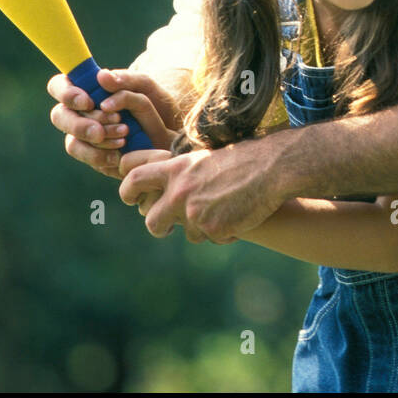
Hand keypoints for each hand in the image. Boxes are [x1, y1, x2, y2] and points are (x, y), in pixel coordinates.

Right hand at [49, 69, 181, 179]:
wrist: (171, 132)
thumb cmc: (155, 102)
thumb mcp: (146, 87)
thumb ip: (126, 80)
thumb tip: (102, 76)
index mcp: (86, 88)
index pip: (59, 86)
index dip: (67, 93)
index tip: (88, 102)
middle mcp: (79, 112)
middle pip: (59, 116)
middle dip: (78, 125)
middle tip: (100, 131)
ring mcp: (83, 135)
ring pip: (72, 141)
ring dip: (96, 140)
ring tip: (124, 135)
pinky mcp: (92, 154)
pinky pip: (86, 157)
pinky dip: (100, 156)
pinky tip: (119, 154)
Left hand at [119, 139, 284, 242]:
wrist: (270, 169)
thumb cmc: (240, 158)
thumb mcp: (203, 158)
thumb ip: (180, 175)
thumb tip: (163, 192)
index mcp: (175, 169)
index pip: (133, 180)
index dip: (127, 191)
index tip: (129, 198)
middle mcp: (179, 191)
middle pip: (151, 221)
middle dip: (159, 226)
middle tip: (167, 226)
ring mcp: (194, 212)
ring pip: (186, 233)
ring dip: (200, 228)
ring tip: (221, 211)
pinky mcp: (212, 228)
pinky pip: (210, 238)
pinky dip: (221, 232)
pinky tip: (236, 216)